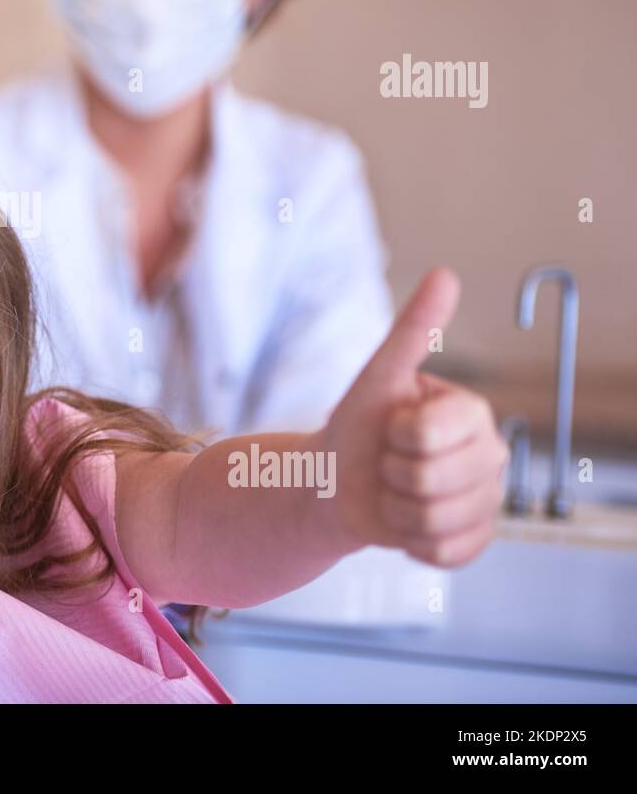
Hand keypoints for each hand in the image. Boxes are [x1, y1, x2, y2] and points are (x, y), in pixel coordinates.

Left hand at [316, 267, 509, 566]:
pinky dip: (410, 543)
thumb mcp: (378, 376)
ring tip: (391, 491)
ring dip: (397, 510)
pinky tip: (403, 522)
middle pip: (436, 481)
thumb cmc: (356, 425)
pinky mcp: (474, 541)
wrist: (335, 484)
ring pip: (438, 520)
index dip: (396, 436)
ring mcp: (487, 501)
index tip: (389, 427)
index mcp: (473, 412)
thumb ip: (414, 330)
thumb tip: (445, 273)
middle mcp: (491, 456)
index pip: (430, 434)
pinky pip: (446, 554)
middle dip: (392, 474)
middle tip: (385, 462)